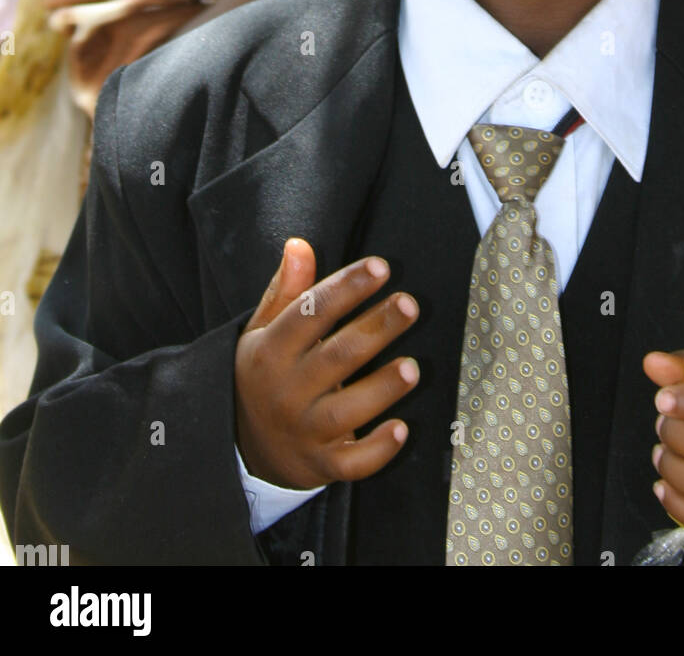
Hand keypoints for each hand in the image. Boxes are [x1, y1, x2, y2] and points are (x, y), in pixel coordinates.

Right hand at [234, 241, 419, 489]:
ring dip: (382, 389)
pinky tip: (402, 428)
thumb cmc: (264, 376)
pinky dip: (377, 450)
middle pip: (335, 357)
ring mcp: (303, 431)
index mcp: (270, 352)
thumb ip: (285, 291)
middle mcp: (286, 391)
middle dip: (375, 329)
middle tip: (409, 304)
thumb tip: (299, 246)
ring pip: (346, 411)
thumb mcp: (262, 332)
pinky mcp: (322, 464)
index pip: (309, 313)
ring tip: (413, 366)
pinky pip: (351, 463)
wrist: (243, 449)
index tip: (379, 267)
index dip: (345, 288)